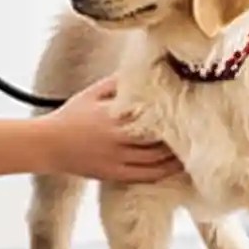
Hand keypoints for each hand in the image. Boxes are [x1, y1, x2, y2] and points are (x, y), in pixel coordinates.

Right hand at [39, 76, 182, 182]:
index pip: (152, 116)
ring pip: (155, 161)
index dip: (173, 116)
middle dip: (179, 139)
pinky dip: (162, 173)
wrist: (48, 145)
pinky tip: (174, 169)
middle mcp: (117, 139)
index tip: (190, 112)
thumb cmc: (70, 116)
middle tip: (199, 133)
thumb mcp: (92, 94)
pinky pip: (144, 176)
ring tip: (193, 152)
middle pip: (158, 141)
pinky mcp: (114, 175)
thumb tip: (141, 72)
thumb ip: (117, 84)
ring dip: (176, 157)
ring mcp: (116, 160)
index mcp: (114, 116)